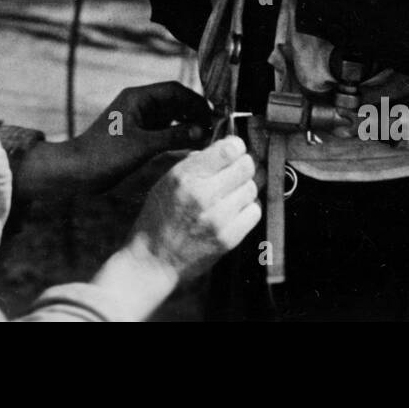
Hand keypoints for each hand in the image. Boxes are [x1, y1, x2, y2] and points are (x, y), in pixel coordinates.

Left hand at [72, 82, 212, 192]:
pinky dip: (177, 136)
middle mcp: (139, 105)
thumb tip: (202, 131)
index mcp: (138, 97)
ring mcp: (139, 120)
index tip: (213, 116)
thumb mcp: (143, 145)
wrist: (77, 172)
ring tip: (206, 140)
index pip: (175, 90)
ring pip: (171, 117)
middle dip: (194, 114)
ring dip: (187, 126)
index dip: (196, 101)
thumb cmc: (106, 154)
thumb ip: (174, 136)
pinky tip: (190, 147)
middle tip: (213, 130)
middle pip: (175, 102)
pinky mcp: (137, 135)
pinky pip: (164, 131)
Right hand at [125, 136, 259, 284]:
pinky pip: (254, 212)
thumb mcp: (166, 181)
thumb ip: (195, 163)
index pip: (229, 149)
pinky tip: (234, 211)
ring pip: (252, 189)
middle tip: (235, 171)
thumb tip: (224, 148)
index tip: (234, 149)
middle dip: (243, 165)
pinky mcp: (229, 238)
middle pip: (246, 167)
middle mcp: (203, 195)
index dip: (236, 146)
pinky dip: (247, 209)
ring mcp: (218, 218)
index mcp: (185, 176)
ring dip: (244, 189)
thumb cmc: (158, 219)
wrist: (153, 261)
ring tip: (230, 195)